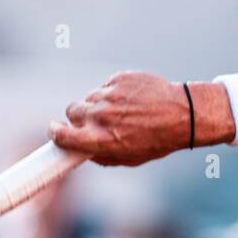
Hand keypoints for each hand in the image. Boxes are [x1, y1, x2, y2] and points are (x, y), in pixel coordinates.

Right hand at [49, 72, 190, 165]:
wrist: (183, 114)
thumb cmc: (157, 141)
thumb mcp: (130, 158)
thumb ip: (101, 156)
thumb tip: (78, 150)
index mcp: (101, 140)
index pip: (61, 135)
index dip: (55, 132)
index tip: (54, 129)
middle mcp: (102, 116)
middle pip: (71, 111)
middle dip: (78, 117)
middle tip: (93, 121)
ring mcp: (110, 95)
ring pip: (90, 98)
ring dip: (99, 105)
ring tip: (123, 112)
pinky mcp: (119, 79)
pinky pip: (106, 86)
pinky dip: (114, 92)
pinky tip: (132, 101)